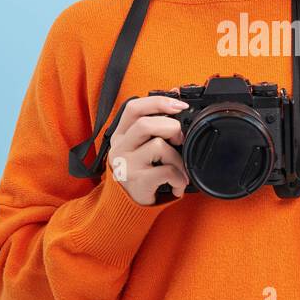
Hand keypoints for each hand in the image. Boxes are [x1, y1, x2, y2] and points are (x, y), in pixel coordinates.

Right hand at [106, 89, 190, 205]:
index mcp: (121, 134)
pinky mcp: (137, 182)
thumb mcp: (142, 146)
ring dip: (178, 158)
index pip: (134, 108)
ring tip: (179, 168)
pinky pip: (166, 171)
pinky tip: (178, 183)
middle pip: (146, 124)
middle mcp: (120, 147)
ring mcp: (127, 165)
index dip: (158, 102)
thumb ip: (155, 123)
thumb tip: (176, 93)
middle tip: (180, 140)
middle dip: (171, 128)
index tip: (180, 105)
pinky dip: (179, 177)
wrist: (128, 206)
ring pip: (158, 146)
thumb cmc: (141, 171)